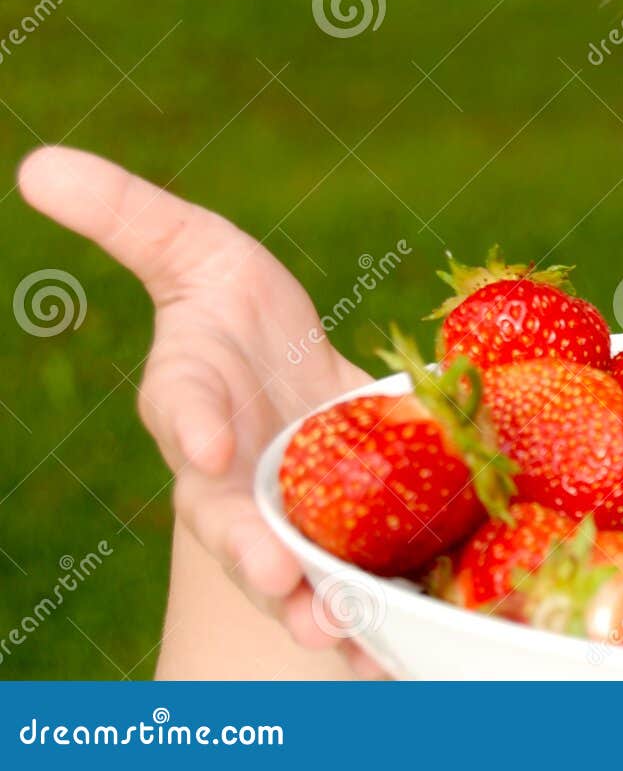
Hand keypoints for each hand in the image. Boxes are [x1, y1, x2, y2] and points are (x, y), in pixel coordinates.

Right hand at [18, 146, 372, 654]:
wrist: (282, 372)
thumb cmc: (230, 309)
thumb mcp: (187, 247)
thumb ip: (126, 216)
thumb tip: (39, 162)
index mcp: (194, 395)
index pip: (183, 407)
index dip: (192, 422)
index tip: (205, 440)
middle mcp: (232, 468)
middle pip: (232, 518)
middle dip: (251, 549)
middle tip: (274, 579)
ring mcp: (285, 508)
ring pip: (292, 567)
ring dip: (315, 602)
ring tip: (341, 631)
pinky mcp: (344, 528)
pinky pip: (356, 572)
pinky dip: (377, 609)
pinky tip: (402, 642)